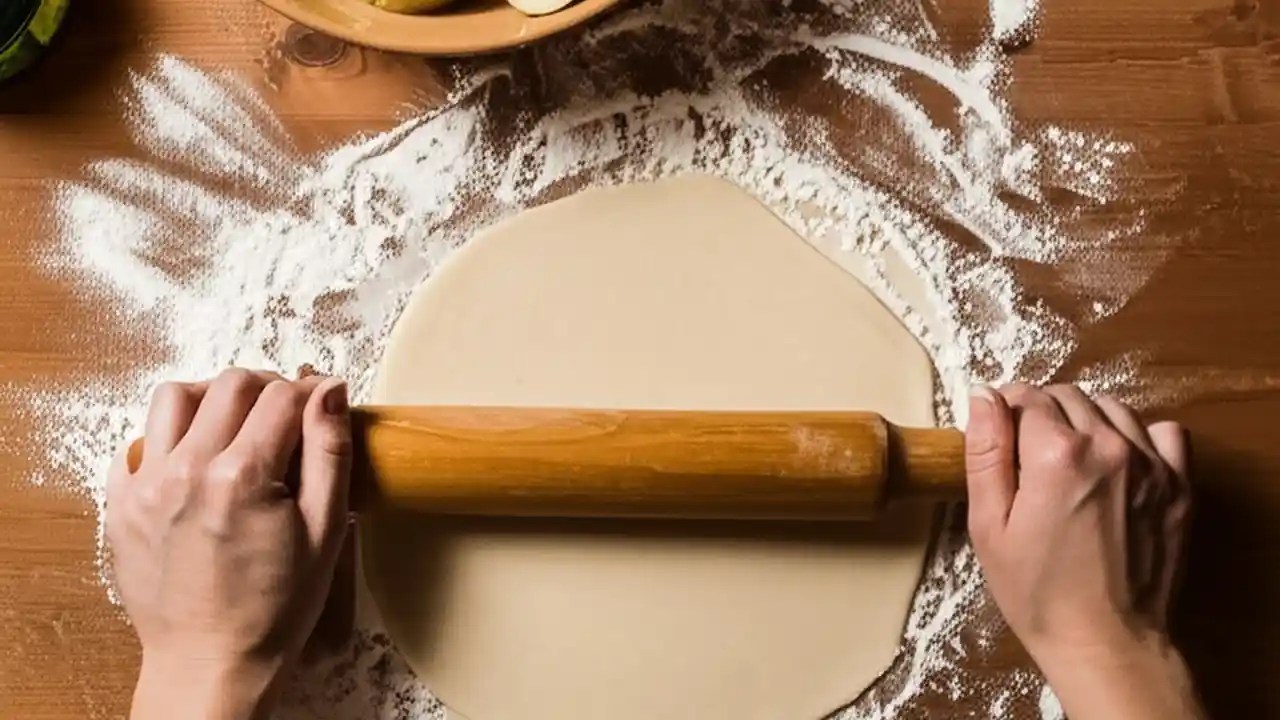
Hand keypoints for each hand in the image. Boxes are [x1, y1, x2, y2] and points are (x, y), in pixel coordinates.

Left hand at [107, 369, 351, 719]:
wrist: (211, 664)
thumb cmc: (276, 608)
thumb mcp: (326, 531)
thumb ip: (330, 452)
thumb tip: (329, 390)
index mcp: (242, 476)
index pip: (281, 396)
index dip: (310, 392)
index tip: (321, 404)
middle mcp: (186, 469)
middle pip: (231, 385)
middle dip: (267, 389)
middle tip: (286, 416)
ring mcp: (145, 484)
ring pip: (176, 397)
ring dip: (213, 399)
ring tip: (236, 426)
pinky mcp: (121, 503)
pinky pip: (138, 440)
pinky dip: (170, 435)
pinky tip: (196, 459)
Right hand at [965, 383, 1202, 719]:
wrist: (1107, 643)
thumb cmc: (1038, 592)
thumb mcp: (989, 526)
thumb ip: (985, 453)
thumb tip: (983, 395)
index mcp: (1056, 455)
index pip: (1027, 395)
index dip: (1006, 410)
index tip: (1000, 436)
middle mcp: (1109, 447)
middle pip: (1068, 396)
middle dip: (1042, 415)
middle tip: (1029, 458)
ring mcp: (1152, 464)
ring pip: (1112, 408)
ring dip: (1087, 422)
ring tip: (1071, 463)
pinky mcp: (1180, 485)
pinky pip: (1162, 431)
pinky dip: (1138, 437)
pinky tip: (1118, 465)